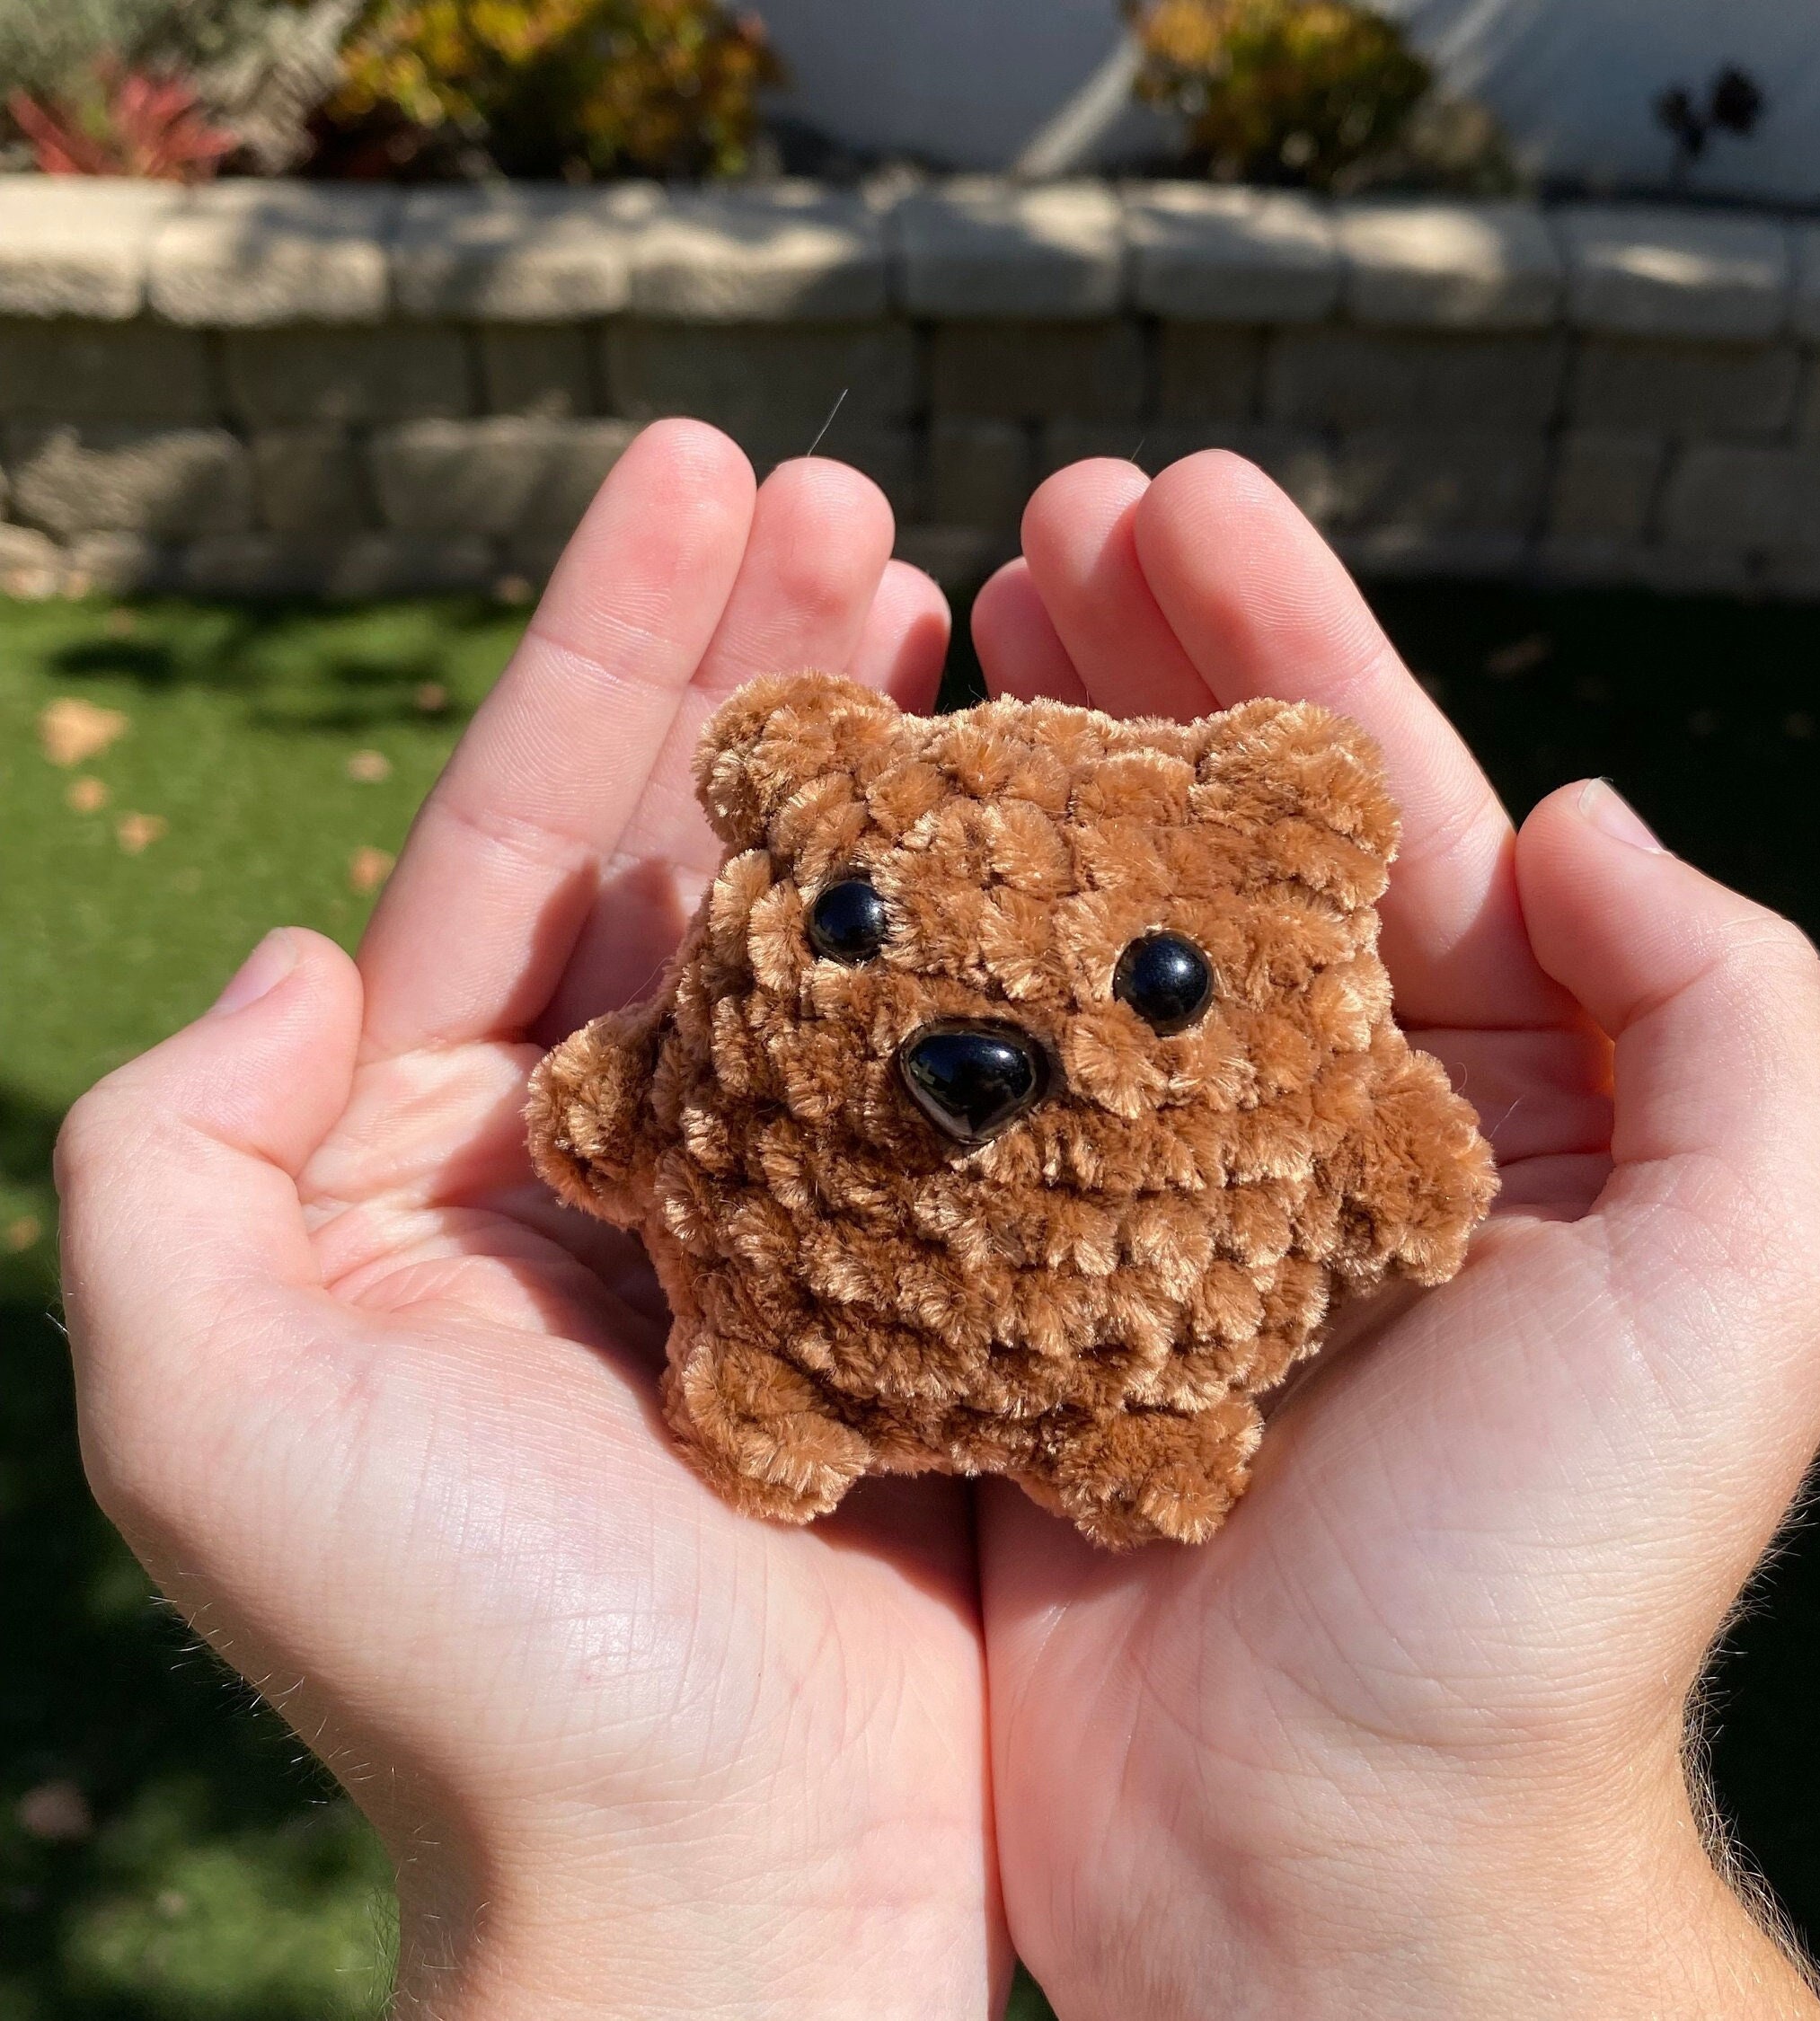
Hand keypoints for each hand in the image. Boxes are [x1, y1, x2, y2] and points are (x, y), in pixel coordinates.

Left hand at [55, 425, 1005, 2020]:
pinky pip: (955, 1071)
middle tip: (862, 497)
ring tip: (959, 602)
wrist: (708, 1882)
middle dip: (760, 660)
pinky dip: (998, 942)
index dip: (604, 645)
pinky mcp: (915, 1277)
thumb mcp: (205, 1406)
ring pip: (835, 935)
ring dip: (887, 767)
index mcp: (435, 1144)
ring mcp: (778, 1204)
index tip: (705, 465)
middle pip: (689, 847)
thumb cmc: (460, 1667)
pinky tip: (1063, 827)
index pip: (517, 835)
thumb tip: (288, 949)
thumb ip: (171, 1156)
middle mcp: (610, 1150)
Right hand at [972, 455, 1819, 2019]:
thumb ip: (1727, 1020)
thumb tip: (1574, 807)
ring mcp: (1142, 1210)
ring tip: (913, 648)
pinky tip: (821, 890)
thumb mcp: (1748, 1290)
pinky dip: (888, 993)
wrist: (1344, 1872)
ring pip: (1056, 953)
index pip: (1367, 808)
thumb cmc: (1550, 1593)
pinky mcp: (1006, 1312)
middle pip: (1195, 850)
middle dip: (1120, 673)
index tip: (1168, 494)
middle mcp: (1299, 1128)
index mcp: (1468, 1090)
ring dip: (996, 797)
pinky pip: (938, 1116)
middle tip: (1023, 523)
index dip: (1273, 638)